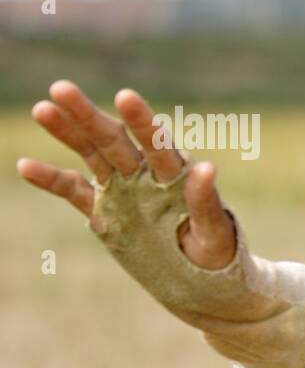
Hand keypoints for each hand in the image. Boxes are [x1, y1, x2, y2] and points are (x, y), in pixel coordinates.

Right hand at [18, 80, 236, 268]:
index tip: (125, 97)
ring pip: (92, 155)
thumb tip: (208, 168)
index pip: (157, 143)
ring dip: (68, 133)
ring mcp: (123, 189)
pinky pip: (74, 191)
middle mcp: (145, 174)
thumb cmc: (217, 252)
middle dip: (89, 116)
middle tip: (61, 89)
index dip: (142, 122)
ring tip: (43, 108)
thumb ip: (205, 202)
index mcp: (176, 175)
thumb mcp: (216, 231)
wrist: (201, 278)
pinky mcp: (104, 210)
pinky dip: (52, 180)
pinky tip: (25, 166)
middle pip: (114, 140)